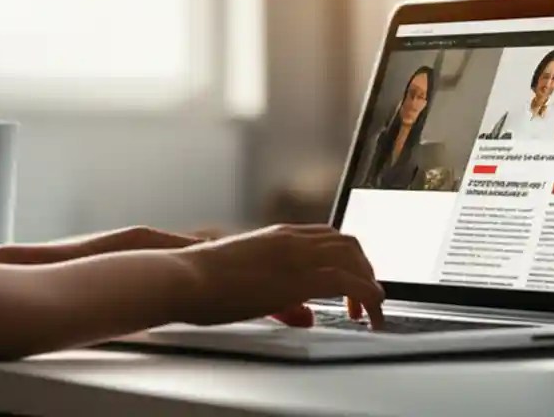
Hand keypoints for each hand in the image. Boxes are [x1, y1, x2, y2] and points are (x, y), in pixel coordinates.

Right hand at [172, 223, 384, 328]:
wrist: (184, 276)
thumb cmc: (202, 283)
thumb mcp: (247, 286)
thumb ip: (282, 301)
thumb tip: (307, 317)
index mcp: (278, 236)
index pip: (327, 237)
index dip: (347, 259)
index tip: (351, 282)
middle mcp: (292, 239)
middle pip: (348, 243)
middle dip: (364, 269)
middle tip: (364, 299)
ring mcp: (296, 255)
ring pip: (354, 257)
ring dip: (369, 282)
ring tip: (370, 310)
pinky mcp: (299, 278)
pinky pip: (349, 282)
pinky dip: (368, 295)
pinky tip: (369, 311)